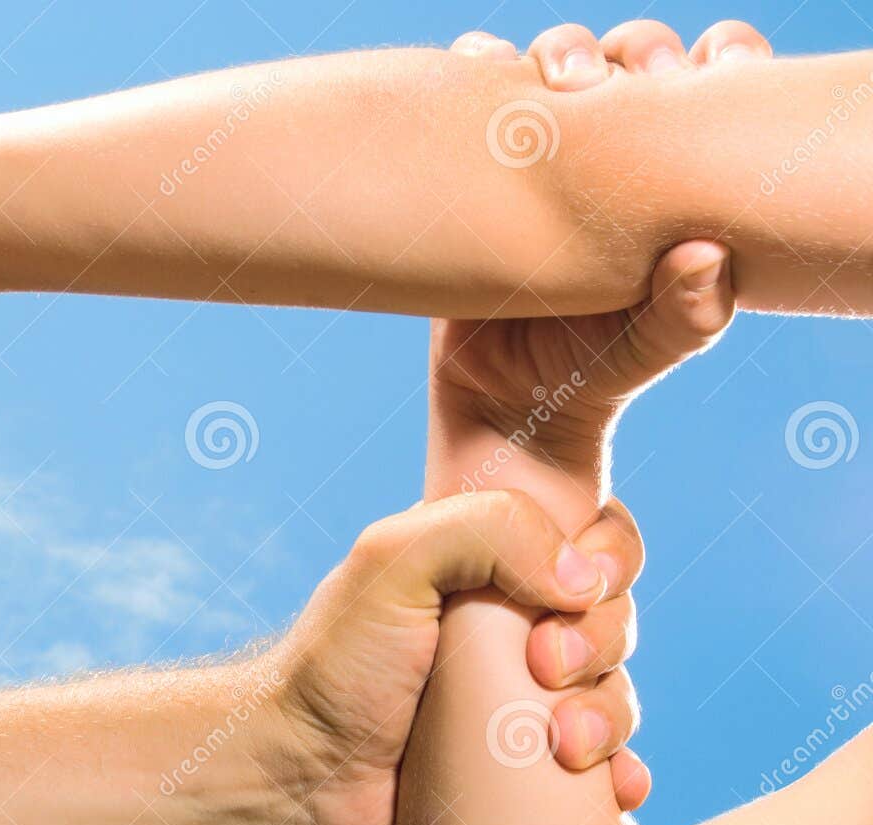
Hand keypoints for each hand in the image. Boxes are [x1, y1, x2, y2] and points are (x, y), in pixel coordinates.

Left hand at [256, 490, 645, 824]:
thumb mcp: (392, 561)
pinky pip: (608, 767)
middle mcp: (512, 625)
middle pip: (615, 617)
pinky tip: (612, 787)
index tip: (562, 600)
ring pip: (615, 693)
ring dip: (611, 716)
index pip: (594, 539)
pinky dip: (620, 773)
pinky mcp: (525, 767)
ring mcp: (521, 699)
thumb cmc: (335, 664)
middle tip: (543, 670)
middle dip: (601, 643)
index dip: (606, 564)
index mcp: (488, 563)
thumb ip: (487, 529)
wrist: (301, 778)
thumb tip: (582, 581)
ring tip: (564, 746)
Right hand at [437, 14, 763, 474]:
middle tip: (625, 79)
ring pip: (557, 63)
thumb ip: (687, 310)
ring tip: (558, 77)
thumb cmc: (592, 375)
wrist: (500, 407)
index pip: (708, 91)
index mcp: (670, 182)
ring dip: (560, 49)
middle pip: (633, 60)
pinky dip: (478, 66)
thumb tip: (705, 255)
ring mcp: (541, 161)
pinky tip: (478, 67)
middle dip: (634, 51)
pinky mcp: (476, 171)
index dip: (717, 63)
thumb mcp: (652, 346)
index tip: (707, 73)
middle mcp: (609, 159)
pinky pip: (475, 98)